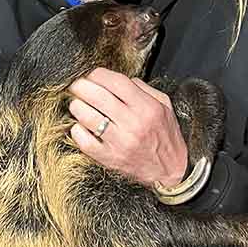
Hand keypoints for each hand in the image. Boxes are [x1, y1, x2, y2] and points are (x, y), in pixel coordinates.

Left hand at [68, 68, 187, 187]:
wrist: (171, 171)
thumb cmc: (166, 138)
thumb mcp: (165, 107)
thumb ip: (144, 89)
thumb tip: (122, 80)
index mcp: (148, 108)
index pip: (117, 82)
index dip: (99, 74)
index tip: (93, 75)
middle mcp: (134, 123)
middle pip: (99, 96)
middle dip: (82, 86)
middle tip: (77, 85)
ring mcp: (120, 142)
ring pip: (88, 117)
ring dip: (77, 107)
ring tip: (76, 104)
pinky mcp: (110, 158)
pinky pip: (85, 142)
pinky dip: (77, 131)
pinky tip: (79, 126)